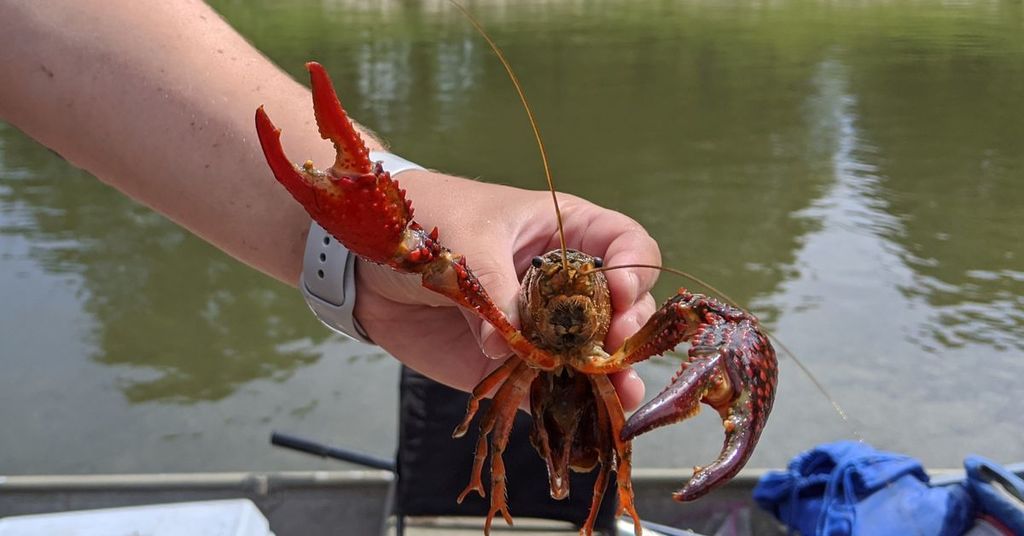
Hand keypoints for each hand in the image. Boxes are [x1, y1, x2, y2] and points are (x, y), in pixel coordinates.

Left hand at [354, 170, 660, 411]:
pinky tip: (580, 419)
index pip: (625, 245)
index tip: (618, 294)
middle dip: (626, 331)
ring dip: (609, 377)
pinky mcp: (512, 364)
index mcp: (565, 231)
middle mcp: (563, 282)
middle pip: (620, 307)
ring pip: (590, 355)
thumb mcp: (464, 239)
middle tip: (611, 349)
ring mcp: (541, 327)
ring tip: (621, 395)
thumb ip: (493, 287)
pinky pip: (545, 388)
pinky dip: (562, 405)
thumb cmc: (426, 221)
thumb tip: (507, 343)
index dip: (632, 270)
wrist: (367, 261)